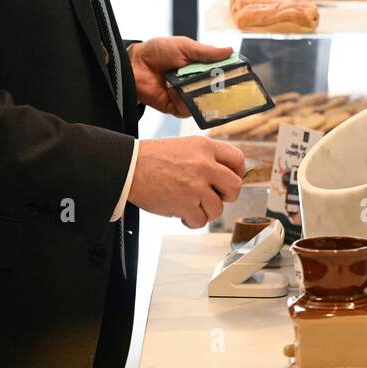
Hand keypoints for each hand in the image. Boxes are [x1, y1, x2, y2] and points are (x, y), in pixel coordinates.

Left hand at [128, 37, 233, 115]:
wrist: (133, 64)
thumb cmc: (157, 51)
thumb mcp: (184, 46)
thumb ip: (206, 52)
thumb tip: (230, 51)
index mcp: (200, 68)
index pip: (221, 73)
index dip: (231, 74)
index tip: (242, 74)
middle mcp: (196, 83)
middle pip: (216, 90)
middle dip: (221, 88)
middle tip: (228, 85)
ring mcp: (187, 96)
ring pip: (204, 101)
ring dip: (202, 94)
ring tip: (198, 85)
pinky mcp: (175, 108)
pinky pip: (187, 110)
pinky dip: (185, 101)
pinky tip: (176, 90)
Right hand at [128, 136, 244, 227]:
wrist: (129, 167)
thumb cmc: (151, 157)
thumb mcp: (184, 146)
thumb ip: (204, 157)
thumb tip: (221, 174)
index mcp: (205, 146)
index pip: (237, 159)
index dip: (237, 172)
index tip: (231, 179)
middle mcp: (205, 165)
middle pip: (235, 186)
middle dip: (227, 196)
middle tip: (216, 197)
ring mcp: (196, 186)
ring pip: (218, 208)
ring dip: (206, 211)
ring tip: (192, 206)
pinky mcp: (186, 204)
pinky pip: (201, 221)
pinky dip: (193, 221)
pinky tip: (184, 214)